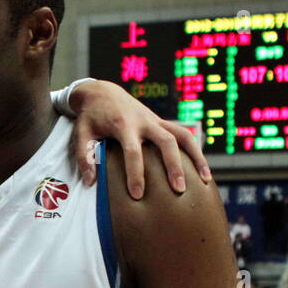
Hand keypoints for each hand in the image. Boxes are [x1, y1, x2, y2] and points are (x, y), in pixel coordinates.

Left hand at [69, 79, 211, 197]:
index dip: (136, 173)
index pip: (132, 151)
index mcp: (123, 124)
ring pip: (183, 136)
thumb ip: (84, 157)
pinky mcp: (163, 123)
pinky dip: (196, 151)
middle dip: (173, 166)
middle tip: (178, 190)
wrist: (103, 92)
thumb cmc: (91, 116)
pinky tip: (204, 171)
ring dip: (195, 157)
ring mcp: (157, 121)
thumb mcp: (81, 133)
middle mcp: (144, 121)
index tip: (138, 195)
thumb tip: (91, 182)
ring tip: (205, 180)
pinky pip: (185, 135)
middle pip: (166, 142)